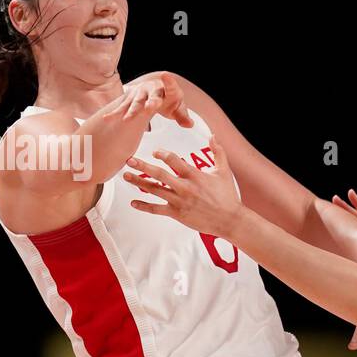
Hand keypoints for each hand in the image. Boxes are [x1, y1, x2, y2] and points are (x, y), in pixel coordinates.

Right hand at [121, 71, 193, 127]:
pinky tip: (106, 118)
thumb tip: (189, 124)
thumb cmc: (170, 102)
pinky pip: (122, 107)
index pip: (170, 86)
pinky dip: (115, 113)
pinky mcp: (130, 99)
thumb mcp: (178, 109)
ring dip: (131, 111)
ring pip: (136, 103)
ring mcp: (140, 94)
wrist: (155, 93)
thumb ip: (183, 117)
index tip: (165, 75)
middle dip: (150, 103)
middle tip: (149, 108)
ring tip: (127, 120)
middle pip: (151, 97)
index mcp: (168, 90)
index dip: (169, 81)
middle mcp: (153, 89)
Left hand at [124, 135, 244, 238]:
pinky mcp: (177, 214)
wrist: (229, 220)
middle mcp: (185, 187)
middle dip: (142, 166)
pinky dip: (144, 206)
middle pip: (159, 174)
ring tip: (126, 176)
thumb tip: (213, 135)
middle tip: (129, 160)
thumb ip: (218, 152)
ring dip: (139, 182)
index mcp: (195, 176)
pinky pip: (157, 209)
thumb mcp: (224, 172)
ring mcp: (179, 201)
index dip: (163, 154)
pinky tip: (133, 202)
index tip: (155, 151)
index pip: (174, 161)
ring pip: (155, 190)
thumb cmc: (228, 196)